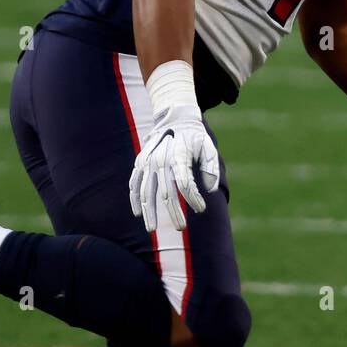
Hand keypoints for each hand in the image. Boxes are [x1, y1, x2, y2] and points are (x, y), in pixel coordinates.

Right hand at [129, 105, 219, 231]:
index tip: (202, 209)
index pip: (185, 184)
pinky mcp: (140, 163)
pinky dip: (135, 199)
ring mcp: (148, 162)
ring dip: (149, 212)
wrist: (174, 117)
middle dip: (173, 212)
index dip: (193, 199)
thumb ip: (211, 167)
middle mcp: (161, 160)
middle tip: (181, 227)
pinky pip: (134, 183)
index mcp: (179, 156)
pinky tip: (137, 213)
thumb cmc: (194, 136)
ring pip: (146, 191)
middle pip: (166, 192)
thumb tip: (210, 190)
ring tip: (152, 229)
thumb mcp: (208, 146)